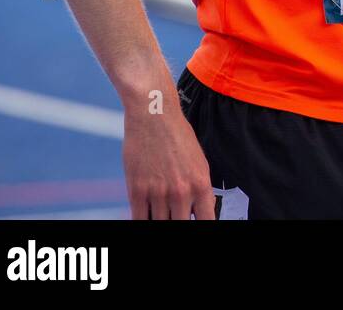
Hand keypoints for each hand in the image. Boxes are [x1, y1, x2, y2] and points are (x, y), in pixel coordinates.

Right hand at [122, 101, 216, 219]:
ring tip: (161, 213)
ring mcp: (158, 193)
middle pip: (179, 226)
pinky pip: (139, 220)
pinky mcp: (137, 191)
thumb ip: (200, 189)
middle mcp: (181, 192)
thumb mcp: (199, 162)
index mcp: (201, 184)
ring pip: (159, 225)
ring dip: (160, 220)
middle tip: (174, 216)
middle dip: (177, 222)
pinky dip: (142, 220)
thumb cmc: (178, 137)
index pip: (206, 221)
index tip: (195, 223)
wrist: (154, 117)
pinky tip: (146, 216)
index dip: (201, 226)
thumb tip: (200, 212)